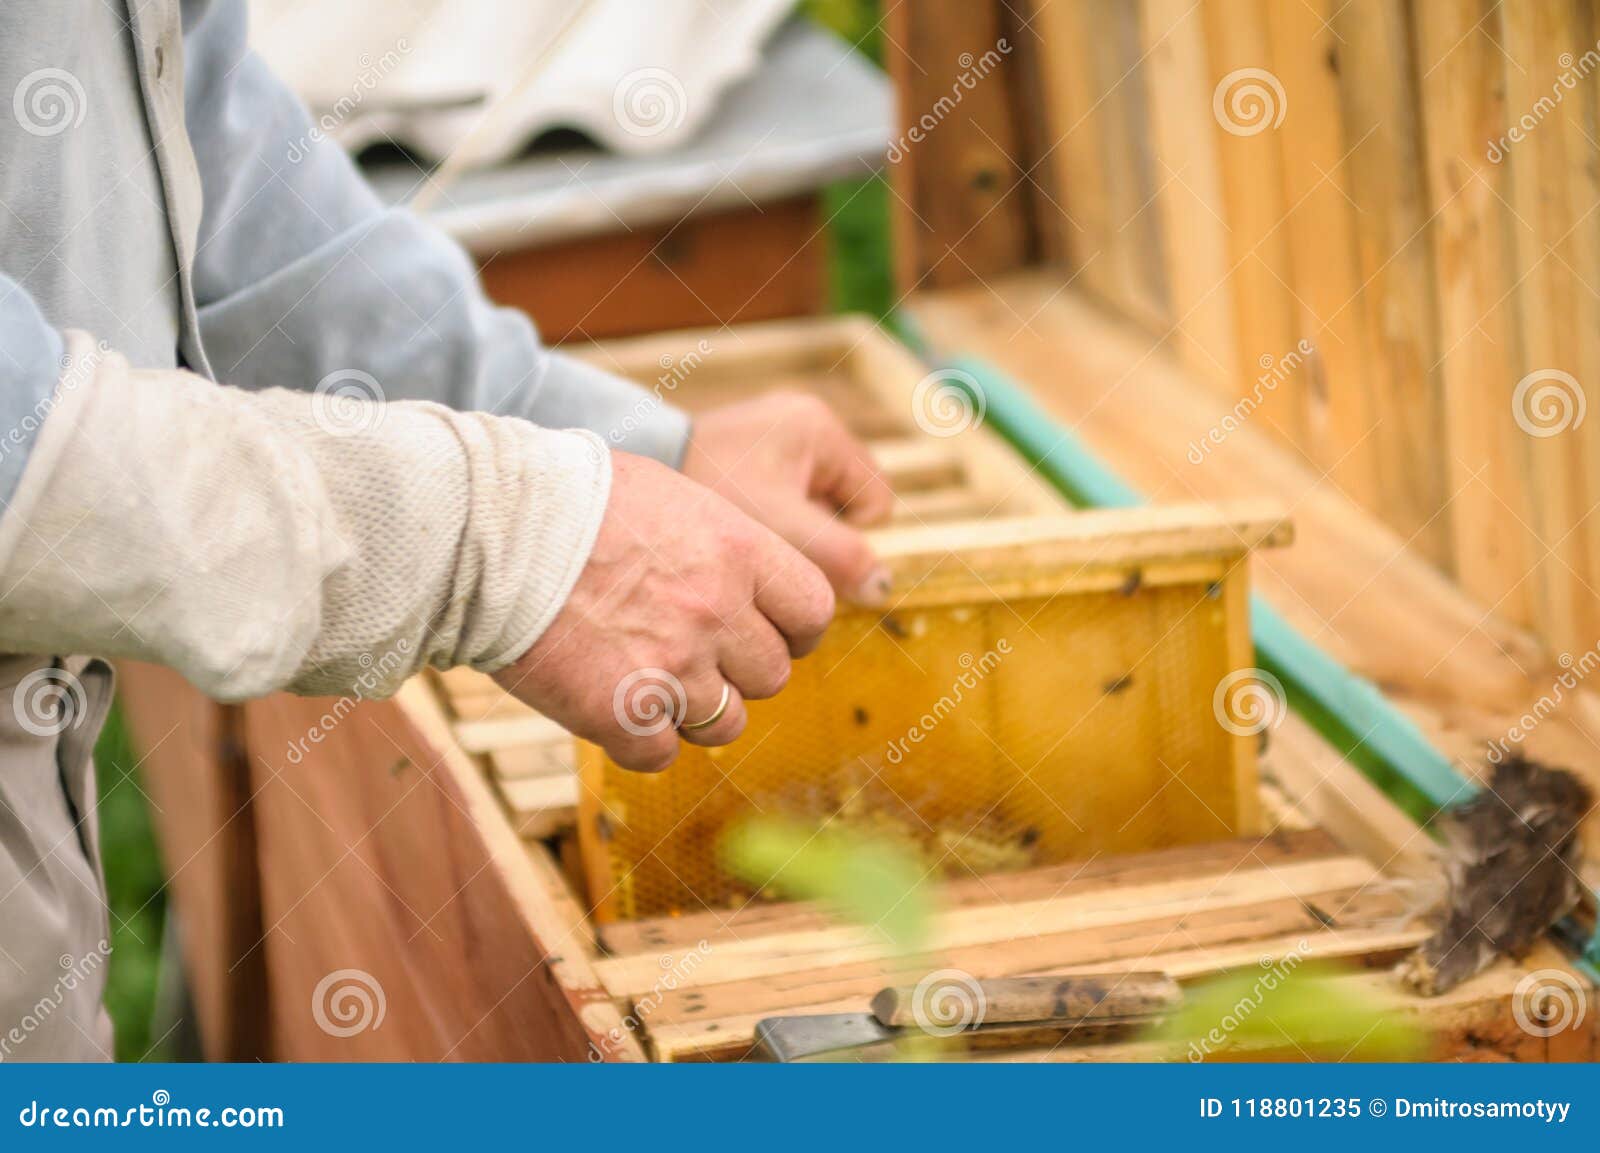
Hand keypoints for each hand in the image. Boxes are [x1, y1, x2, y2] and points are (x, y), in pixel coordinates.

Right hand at [493, 450, 833, 771]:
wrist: (485, 527)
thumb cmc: (567, 497)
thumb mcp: (666, 497)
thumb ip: (716, 546)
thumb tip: (741, 581)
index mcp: (738, 551)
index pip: (813, 610)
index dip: (793, 629)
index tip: (766, 632)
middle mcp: (718, 612)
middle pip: (771, 675)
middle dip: (736, 671)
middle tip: (688, 652)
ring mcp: (673, 667)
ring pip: (724, 724)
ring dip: (692, 710)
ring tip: (645, 677)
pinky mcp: (622, 714)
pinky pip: (659, 753)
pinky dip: (637, 739)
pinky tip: (608, 705)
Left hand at [682, 392, 894, 605]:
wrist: (644, 465)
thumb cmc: (711, 492)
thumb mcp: (781, 529)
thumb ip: (836, 557)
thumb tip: (882, 588)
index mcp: (822, 427)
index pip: (875, 502)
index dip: (845, 534)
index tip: (798, 538)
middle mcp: (808, 420)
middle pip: (849, 502)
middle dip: (821, 529)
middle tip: (776, 534)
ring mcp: (782, 431)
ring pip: (819, 502)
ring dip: (797, 526)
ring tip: (756, 524)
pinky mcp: (757, 447)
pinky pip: (790, 494)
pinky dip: (775, 514)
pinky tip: (743, 516)